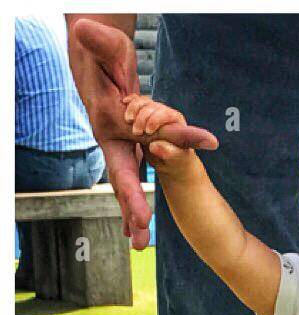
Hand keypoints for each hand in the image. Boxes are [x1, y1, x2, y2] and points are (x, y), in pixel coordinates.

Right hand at [68, 17, 217, 247]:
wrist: (94, 60)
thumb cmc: (103, 51)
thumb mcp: (108, 45)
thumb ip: (101, 42)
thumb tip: (84, 28)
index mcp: (109, 121)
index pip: (133, 145)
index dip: (147, 169)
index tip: (155, 201)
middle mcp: (111, 138)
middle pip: (123, 178)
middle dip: (132, 209)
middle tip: (140, 239)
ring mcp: (118, 145)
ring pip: (128, 183)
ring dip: (133, 214)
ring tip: (139, 243)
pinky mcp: (128, 146)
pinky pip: (133, 178)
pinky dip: (133, 201)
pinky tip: (134, 227)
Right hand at [122, 95, 207, 180]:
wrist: (169, 162)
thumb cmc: (174, 162)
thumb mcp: (174, 161)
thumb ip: (168, 153)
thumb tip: (154, 145)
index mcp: (177, 123)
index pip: (166, 113)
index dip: (154, 120)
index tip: (147, 132)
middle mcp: (166, 113)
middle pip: (152, 106)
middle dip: (142, 117)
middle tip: (136, 133)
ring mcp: (155, 111)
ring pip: (143, 102)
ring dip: (133, 109)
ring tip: (128, 121)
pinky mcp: (144, 112)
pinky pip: (136, 101)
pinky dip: (130, 102)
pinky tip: (124, 103)